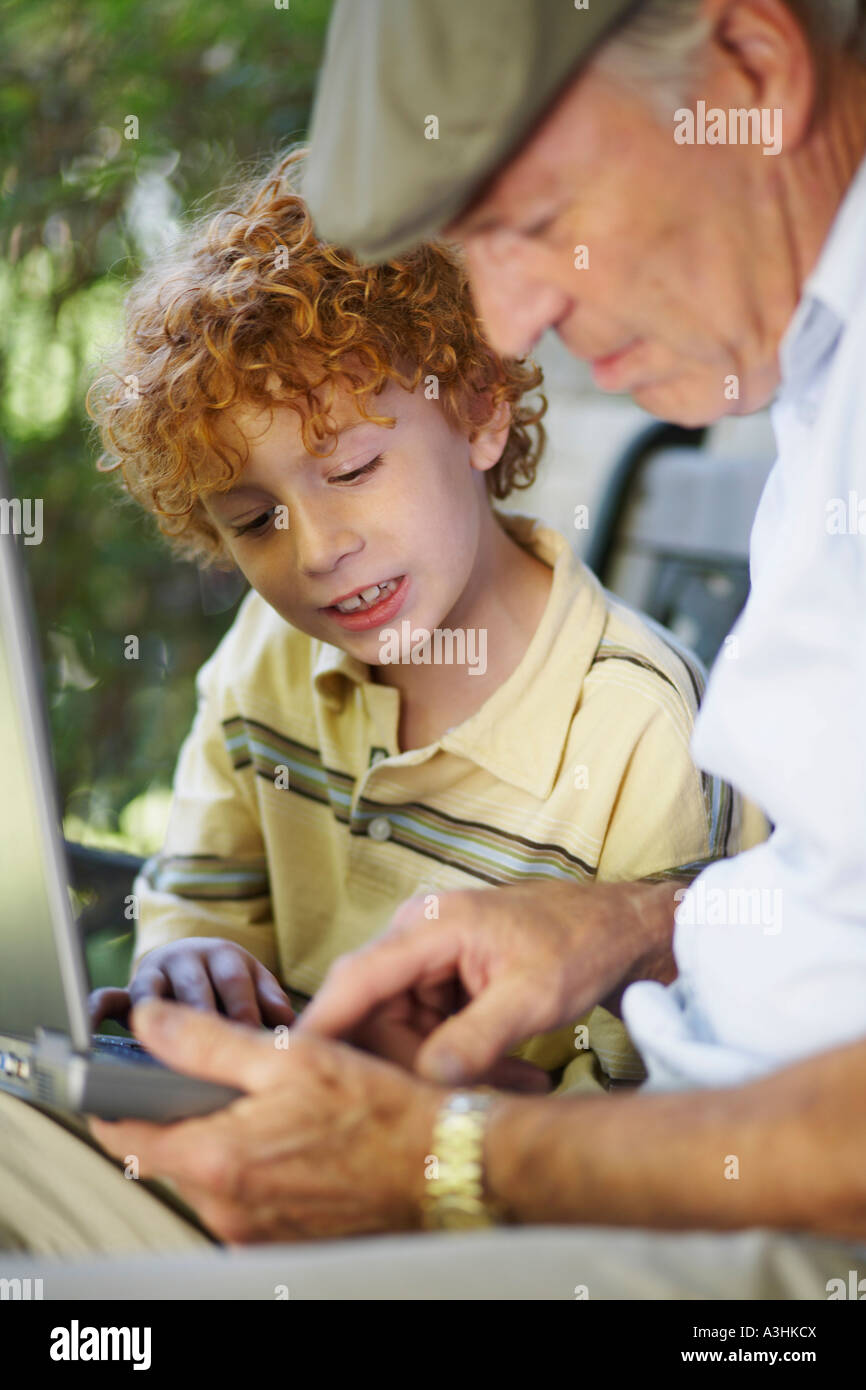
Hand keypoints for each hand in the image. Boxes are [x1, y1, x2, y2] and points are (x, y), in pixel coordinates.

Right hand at [88, 938, 295, 1030]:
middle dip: (205, 1022)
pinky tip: (88, 1029)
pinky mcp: (127, 994)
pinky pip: (105, 999)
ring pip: (153, 994)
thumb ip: (274, 1004)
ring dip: (158, 1020)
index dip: (245, 1014)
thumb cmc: (231, 985)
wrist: (190, 962)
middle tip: (214, 1053)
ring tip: (163, 1048)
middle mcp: (187, 960)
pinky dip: (95, 1011)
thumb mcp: (257, 987)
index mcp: (225, 957)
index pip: (236, 984)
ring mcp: (154, 975)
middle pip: (195, 991)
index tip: (256, 1044)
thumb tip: (294, 1028)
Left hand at [89, 999, 444, 1241]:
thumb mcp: (290, 1055)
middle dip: (185, 1118)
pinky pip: (242, 1204)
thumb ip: (207, 1040)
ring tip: (276, 1113)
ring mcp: (252, 1236)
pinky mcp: (278, 1247)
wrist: (440, 1166)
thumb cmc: (378, 1111)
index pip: (125, 1137)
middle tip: (231, 1083)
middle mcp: (228, 1210)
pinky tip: (294, 1146)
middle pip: (168, 1157)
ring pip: (207, 1180)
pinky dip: (254, 1174)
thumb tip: (150, 1021)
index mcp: (218, 1159)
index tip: (118, 1081)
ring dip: (224, 1145)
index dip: (115, 1103)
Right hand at [297, 879, 678, 1084]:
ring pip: (403, 1030)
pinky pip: (430, 1031)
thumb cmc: (581, 943)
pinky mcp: (446, 980)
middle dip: (409, 1065)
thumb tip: (428, 1082)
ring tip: (514, 1086)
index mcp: (430, 923)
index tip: (294, 1068)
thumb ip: (477, 1038)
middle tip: (460, 1101)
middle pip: (374, 1013)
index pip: (356, 978)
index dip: (322, 1025)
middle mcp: (418, 935)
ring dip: (445, 1069)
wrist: (620, 929)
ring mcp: (430, 959)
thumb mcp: (534, 996)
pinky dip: (463, 1059)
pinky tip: (515, 1076)